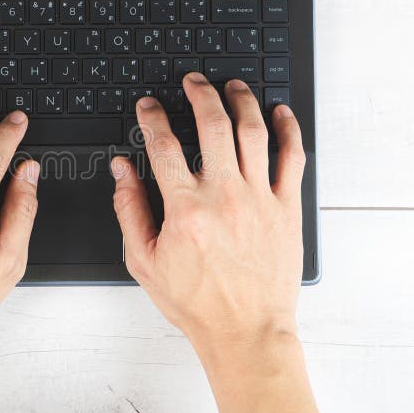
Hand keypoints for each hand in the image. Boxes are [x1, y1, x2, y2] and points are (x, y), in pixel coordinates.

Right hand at [111, 73, 304, 346]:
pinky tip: (279, 113)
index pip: (164, 146)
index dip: (152, 118)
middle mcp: (224, 196)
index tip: (148, 106)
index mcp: (186, 209)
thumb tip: (121, 171)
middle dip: (199, 94)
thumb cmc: (196, 302)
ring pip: (253, 132)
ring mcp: (259, 199)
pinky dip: (287, 129)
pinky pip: (292, 158)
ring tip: (232, 86)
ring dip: (241, 101)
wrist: (246, 331)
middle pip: (212, 125)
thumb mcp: (144, 261)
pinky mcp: (286, 208)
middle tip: (193, 81)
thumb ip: (130, 209)